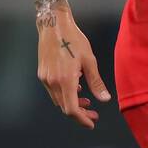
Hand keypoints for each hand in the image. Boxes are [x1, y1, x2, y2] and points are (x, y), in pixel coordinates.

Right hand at [36, 7, 110, 127]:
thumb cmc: (74, 39)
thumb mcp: (89, 60)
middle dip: (80, 112)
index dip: (82, 119)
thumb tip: (105, 99)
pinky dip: (65, 94)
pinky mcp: (42, 73)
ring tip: (86, 99)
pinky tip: (75, 87)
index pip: (71, 109)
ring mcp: (45, 78)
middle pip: (65, 107)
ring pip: (58, 100)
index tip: (91, 123)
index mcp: (65, 80)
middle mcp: (52, 82)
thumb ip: (96, 82)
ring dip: (72, 103)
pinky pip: (53, 91)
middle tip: (94, 113)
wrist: (53, 24)